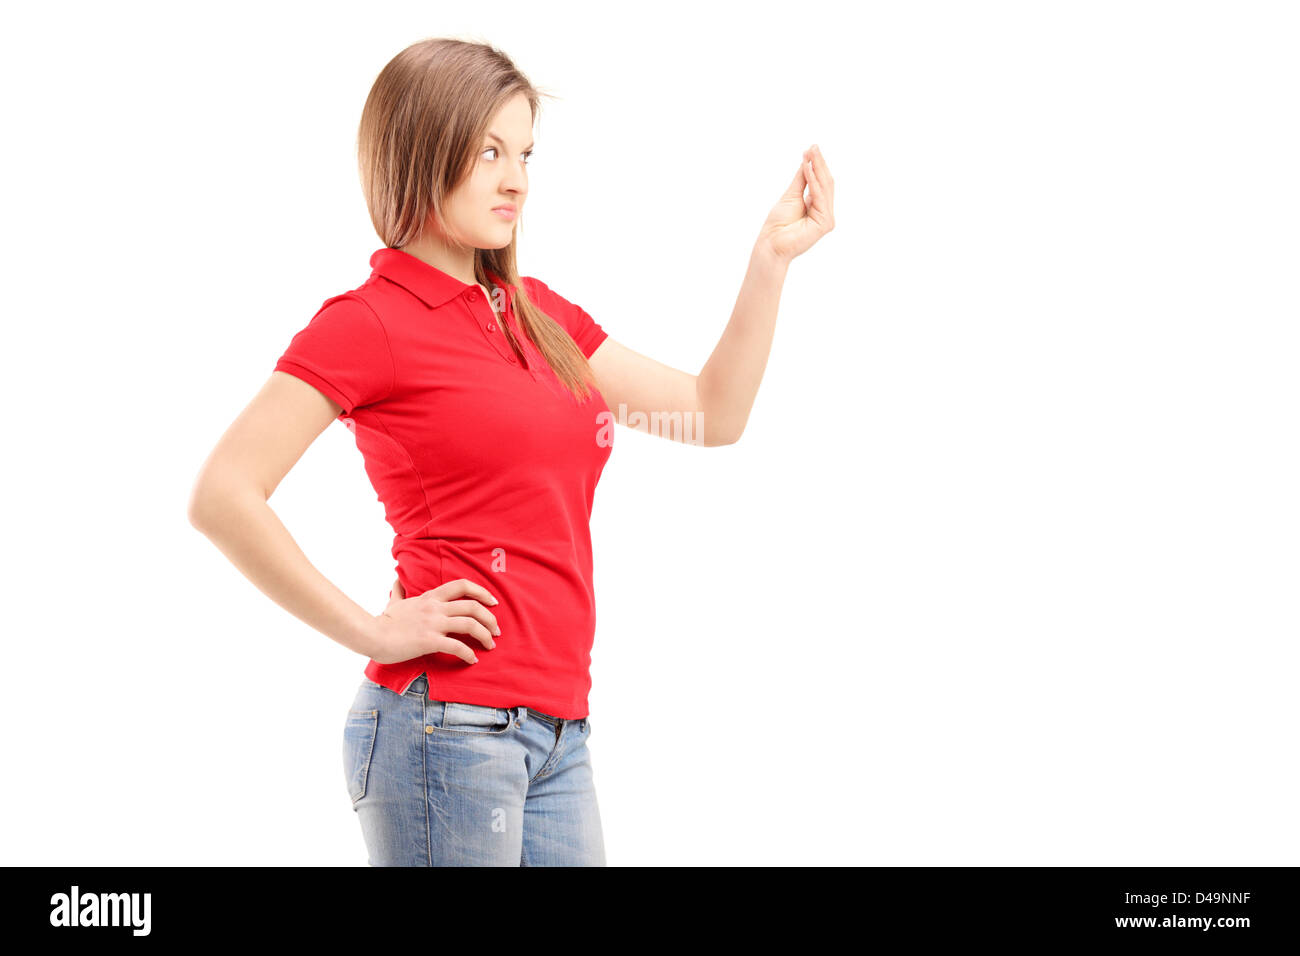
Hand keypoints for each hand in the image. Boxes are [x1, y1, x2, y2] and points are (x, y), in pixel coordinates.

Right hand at [366, 577, 500, 665]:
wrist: (371, 634)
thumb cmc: (383, 621)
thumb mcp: (394, 601)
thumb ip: (399, 591)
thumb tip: (396, 580)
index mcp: (430, 597)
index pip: (462, 586)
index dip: (482, 592)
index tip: (493, 602)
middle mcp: (435, 608)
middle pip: (473, 606)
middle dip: (490, 618)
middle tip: (496, 631)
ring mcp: (433, 624)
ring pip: (470, 625)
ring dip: (485, 636)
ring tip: (490, 646)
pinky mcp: (429, 641)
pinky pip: (457, 646)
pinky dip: (468, 654)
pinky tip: (472, 660)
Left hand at [757, 144, 834, 261]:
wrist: (772, 242)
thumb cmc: (778, 223)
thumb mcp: (791, 195)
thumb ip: (802, 179)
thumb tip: (807, 160)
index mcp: (817, 205)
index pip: (821, 182)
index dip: (817, 165)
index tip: (812, 148)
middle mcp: (825, 211)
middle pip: (826, 183)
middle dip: (819, 164)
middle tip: (813, 147)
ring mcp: (827, 218)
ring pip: (824, 188)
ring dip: (817, 169)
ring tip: (810, 153)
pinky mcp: (825, 223)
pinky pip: (819, 197)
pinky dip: (813, 182)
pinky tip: (807, 169)